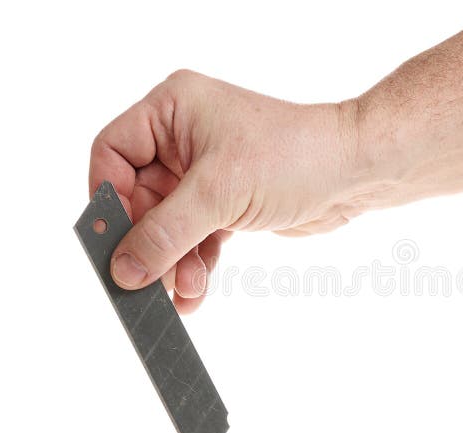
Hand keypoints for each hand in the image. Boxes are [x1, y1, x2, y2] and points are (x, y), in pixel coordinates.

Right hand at [89, 70, 363, 312]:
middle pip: (138, 198)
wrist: (354, 173)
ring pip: (168, 225)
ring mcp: (205, 173)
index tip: (114, 243)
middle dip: (149, 244)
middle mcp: (183, 138)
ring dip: (173, 262)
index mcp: (172, 110)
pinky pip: (194, 237)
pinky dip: (194, 263)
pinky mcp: (226, 202)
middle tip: (149, 282)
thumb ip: (164, 232)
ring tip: (184, 291)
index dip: (108, 199)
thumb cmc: (295, 156)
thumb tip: (122, 268)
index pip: (112, 152)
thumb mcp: (220, 192)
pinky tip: (195, 292)